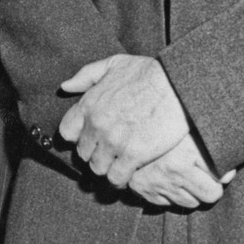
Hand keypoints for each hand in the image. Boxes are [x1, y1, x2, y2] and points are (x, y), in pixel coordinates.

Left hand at [58, 53, 191, 186]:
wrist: (178, 84)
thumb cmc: (148, 73)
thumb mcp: (113, 64)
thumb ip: (86, 75)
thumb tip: (65, 87)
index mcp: (88, 105)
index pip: (66, 132)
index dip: (77, 137)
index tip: (89, 138)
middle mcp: (96, 125)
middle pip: (83, 153)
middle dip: (94, 153)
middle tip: (108, 153)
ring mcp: (113, 142)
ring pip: (97, 168)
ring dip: (107, 168)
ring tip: (118, 164)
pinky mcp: (133, 155)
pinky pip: (116, 177)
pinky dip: (120, 179)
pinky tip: (129, 173)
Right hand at [126, 134, 235, 208]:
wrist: (128, 124)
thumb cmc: (167, 124)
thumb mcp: (193, 131)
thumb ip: (215, 152)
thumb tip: (228, 176)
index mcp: (183, 158)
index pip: (217, 187)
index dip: (218, 178)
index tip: (214, 169)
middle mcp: (168, 173)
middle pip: (205, 198)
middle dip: (206, 187)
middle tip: (201, 172)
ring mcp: (154, 183)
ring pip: (188, 203)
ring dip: (189, 192)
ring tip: (183, 172)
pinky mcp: (142, 190)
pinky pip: (166, 204)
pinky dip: (169, 193)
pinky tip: (167, 177)